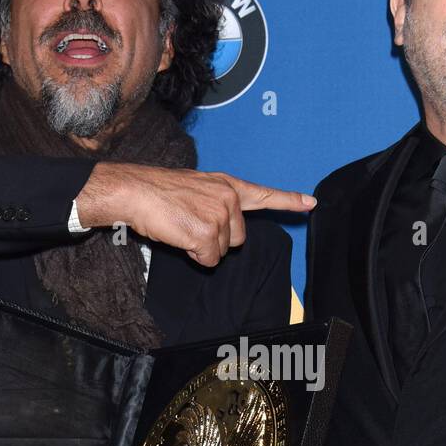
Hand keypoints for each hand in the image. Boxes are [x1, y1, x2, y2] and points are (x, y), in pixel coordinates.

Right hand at [79, 162, 315, 266]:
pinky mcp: (208, 233)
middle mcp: (228, 198)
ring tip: (181, 226)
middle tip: (190, 224)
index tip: (311, 203)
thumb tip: (221, 228)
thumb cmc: (157, 192)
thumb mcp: (195, 189)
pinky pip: (209, 261)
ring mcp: (220, 215)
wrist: (134, 191)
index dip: (289, 200)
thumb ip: (216, 204)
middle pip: (238, 239)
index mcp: (226, 185)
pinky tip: (179, 236)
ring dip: (203, 248)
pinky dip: (194, 256)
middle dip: (217, 240)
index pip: (263, 195)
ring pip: (223, 252)